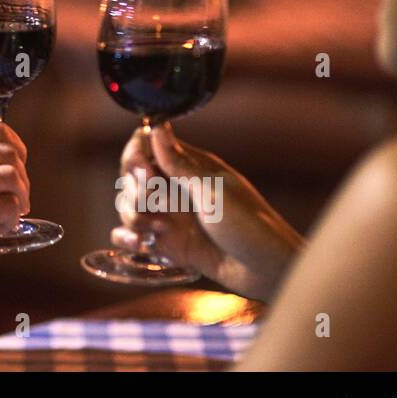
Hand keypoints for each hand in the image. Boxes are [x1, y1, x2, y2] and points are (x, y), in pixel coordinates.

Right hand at [112, 123, 303, 300]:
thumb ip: (179, 163)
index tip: (145, 171)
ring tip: (156, 231)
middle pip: (132, 177)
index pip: (146, 147)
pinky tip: (141, 244)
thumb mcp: (212, 191)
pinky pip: (133, 235)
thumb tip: (156, 126)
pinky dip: (128, 238)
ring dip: (133, 216)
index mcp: (190, 166)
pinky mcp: (167, 243)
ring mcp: (170, 216)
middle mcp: (176, 188)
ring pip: (130, 205)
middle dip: (136, 191)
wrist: (268, 271)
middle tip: (157, 206)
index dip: (137, 156)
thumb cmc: (249, 224)